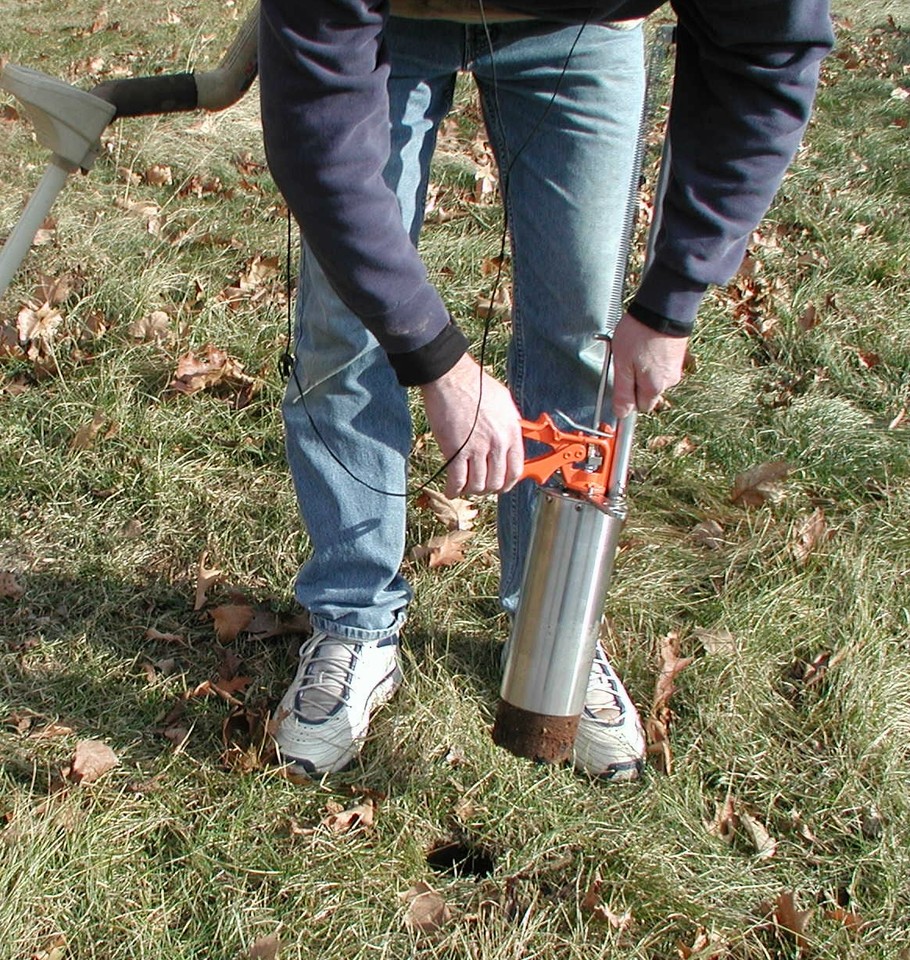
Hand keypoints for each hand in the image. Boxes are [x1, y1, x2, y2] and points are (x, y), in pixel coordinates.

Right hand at [420, 353, 523, 497]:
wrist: (450, 378)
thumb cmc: (476, 385)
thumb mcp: (504, 403)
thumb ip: (510, 424)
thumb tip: (510, 440)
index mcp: (511, 432)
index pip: (516, 470)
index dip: (508, 482)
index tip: (502, 484)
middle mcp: (496, 443)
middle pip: (496, 482)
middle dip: (488, 488)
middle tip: (480, 485)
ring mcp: (476, 449)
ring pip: (477, 485)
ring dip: (471, 490)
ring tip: (465, 486)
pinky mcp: (455, 451)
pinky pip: (457, 481)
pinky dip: (454, 490)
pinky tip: (451, 490)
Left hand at [610, 312, 688, 418]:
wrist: (663, 308)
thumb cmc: (640, 334)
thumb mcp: (622, 364)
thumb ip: (622, 392)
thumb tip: (621, 413)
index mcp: (654, 387)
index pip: (640, 407)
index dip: (627, 397)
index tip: (620, 381)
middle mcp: (669, 382)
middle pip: (647, 392)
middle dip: (635, 381)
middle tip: (626, 361)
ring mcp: (676, 368)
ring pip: (653, 378)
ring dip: (643, 368)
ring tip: (636, 348)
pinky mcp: (678, 355)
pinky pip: (661, 365)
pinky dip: (652, 358)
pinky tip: (646, 344)